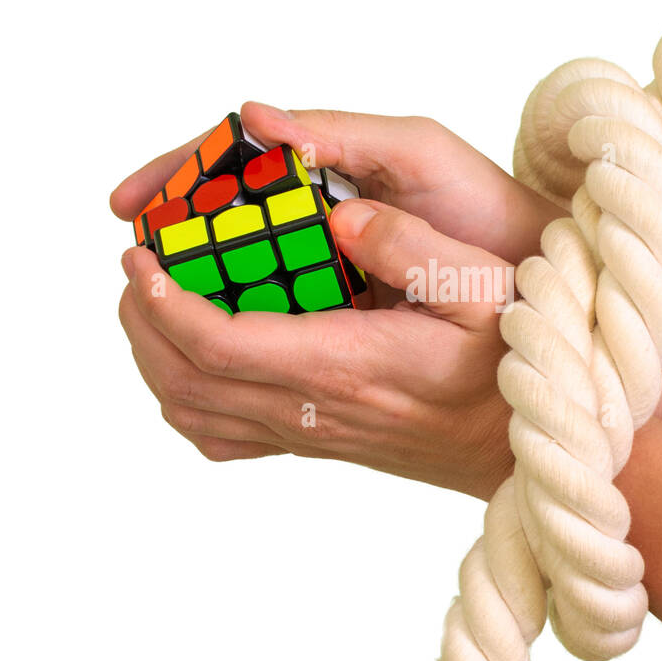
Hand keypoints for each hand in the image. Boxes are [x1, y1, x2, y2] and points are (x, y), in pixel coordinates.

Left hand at [111, 105, 560, 499]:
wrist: (525, 442)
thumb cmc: (510, 358)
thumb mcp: (485, 288)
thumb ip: (416, 249)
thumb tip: (346, 217)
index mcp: (343, 363)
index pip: (219, 343)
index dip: (163, 300)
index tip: (138, 255)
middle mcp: (315, 408)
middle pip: (187, 381)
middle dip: (142, 322)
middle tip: (135, 266)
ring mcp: (312, 434)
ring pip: (195, 414)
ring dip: (154, 360)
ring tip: (149, 304)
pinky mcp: (317, 443)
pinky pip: (225, 438)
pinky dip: (186, 402)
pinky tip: (191, 364)